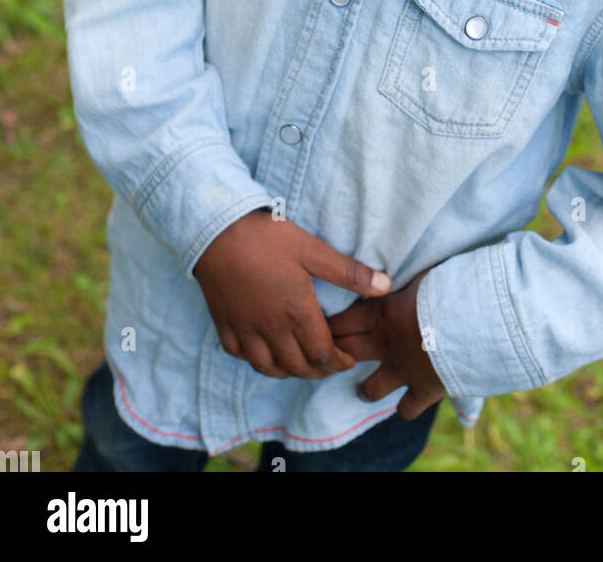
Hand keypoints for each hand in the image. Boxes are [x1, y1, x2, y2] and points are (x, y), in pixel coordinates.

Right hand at [193, 208, 391, 379]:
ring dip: (288, 371)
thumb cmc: (268, 238)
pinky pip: (240, 356)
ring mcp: (245, 330)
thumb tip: (386, 286)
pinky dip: (255, 361)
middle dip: (318, 371)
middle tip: (329, 365)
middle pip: (297, 367)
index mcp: (296, 314)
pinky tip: (262, 352)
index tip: (348, 359)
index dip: (339, 362)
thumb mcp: (313, 250)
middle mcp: (271, 330)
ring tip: (300, 364)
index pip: (323, 354)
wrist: (217, 230)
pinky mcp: (224, 324)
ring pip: (268, 368)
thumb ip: (349, 273)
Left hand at [325, 268, 446, 419]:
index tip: (320, 326)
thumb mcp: (421, 274)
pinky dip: (406, 407)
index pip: (341, 321)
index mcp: (381, 314)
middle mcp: (385, 345)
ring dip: (366, 389)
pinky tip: (406, 404)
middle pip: (347, 351)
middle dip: (335, 353)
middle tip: (330, 355)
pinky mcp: (423, 390)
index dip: (328, 325)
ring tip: (363, 389)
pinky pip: (406, 408)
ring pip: (370, 388)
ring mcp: (402, 371)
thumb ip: (405, 278)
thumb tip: (400, 263)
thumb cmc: (447, 287)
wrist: (471, 319)